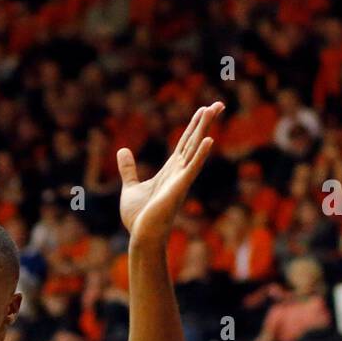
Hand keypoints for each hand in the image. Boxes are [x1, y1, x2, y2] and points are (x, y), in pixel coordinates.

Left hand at [118, 102, 222, 245]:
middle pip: (194, 141)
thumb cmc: (139, 217)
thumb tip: (122, 150)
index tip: (203, 110)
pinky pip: (192, 169)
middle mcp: (179, 172)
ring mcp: (181, 180)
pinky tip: (209, 140)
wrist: (141, 236)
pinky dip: (200, 155)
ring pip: (195, 149)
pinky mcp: (179, 189)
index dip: (193, 126)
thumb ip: (129, 169)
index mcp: (170, 171)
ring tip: (214, 111)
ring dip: (204, 129)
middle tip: (218, 103)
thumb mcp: (130, 187)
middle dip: (205, 122)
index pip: (184, 143)